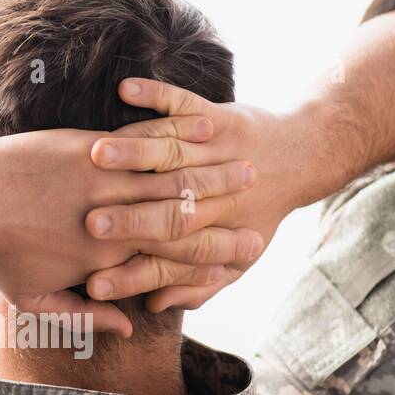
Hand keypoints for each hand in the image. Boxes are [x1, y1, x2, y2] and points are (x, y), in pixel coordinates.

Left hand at [0, 119, 261, 335]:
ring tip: (244, 160)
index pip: (175, 258)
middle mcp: (112, 220)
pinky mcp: (87, 148)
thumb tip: (130, 326)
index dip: (218, 253)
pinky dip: (171, 140)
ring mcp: (101, 181)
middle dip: (227, 202)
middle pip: (182, 212)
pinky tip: (203, 132)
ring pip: (167, 176)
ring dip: (210, 168)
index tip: (252, 248)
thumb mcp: (35, 299)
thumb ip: (86, 317)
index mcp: (106, 260)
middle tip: (261, 193)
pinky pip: (137, 143)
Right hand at [83, 78, 321, 311]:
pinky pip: (181, 102)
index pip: (166, 262)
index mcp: (214, 235)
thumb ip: (196, 287)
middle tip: (90, 225)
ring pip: (169, 153)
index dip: (130, 276)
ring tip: (97, 157)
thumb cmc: (260, 213)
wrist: (303, 157)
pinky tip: (126, 89)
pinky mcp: (214, 116)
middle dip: (128, 219)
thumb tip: (155, 305)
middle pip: (165, 211)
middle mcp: (214, 195)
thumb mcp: (239, 263)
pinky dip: (156, 95)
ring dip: (134, 153)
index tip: (96, 286)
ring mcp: (214, 152)